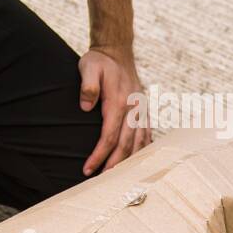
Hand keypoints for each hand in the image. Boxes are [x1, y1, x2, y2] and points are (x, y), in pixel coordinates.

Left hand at [79, 45, 151, 174]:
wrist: (118, 51)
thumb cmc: (100, 61)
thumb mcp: (88, 67)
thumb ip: (88, 86)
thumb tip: (85, 106)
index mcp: (119, 102)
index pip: (109, 136)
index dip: (99, 155)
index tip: (88, 169)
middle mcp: (134, 108)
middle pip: (125, 145)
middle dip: (113, 165)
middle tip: (100, 181)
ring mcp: (141, 110)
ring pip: (139, 143)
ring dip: (128, 162)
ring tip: (116, 177)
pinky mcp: (144, 111)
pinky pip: (146, 135)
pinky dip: (141, 151)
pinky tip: (135, 163)